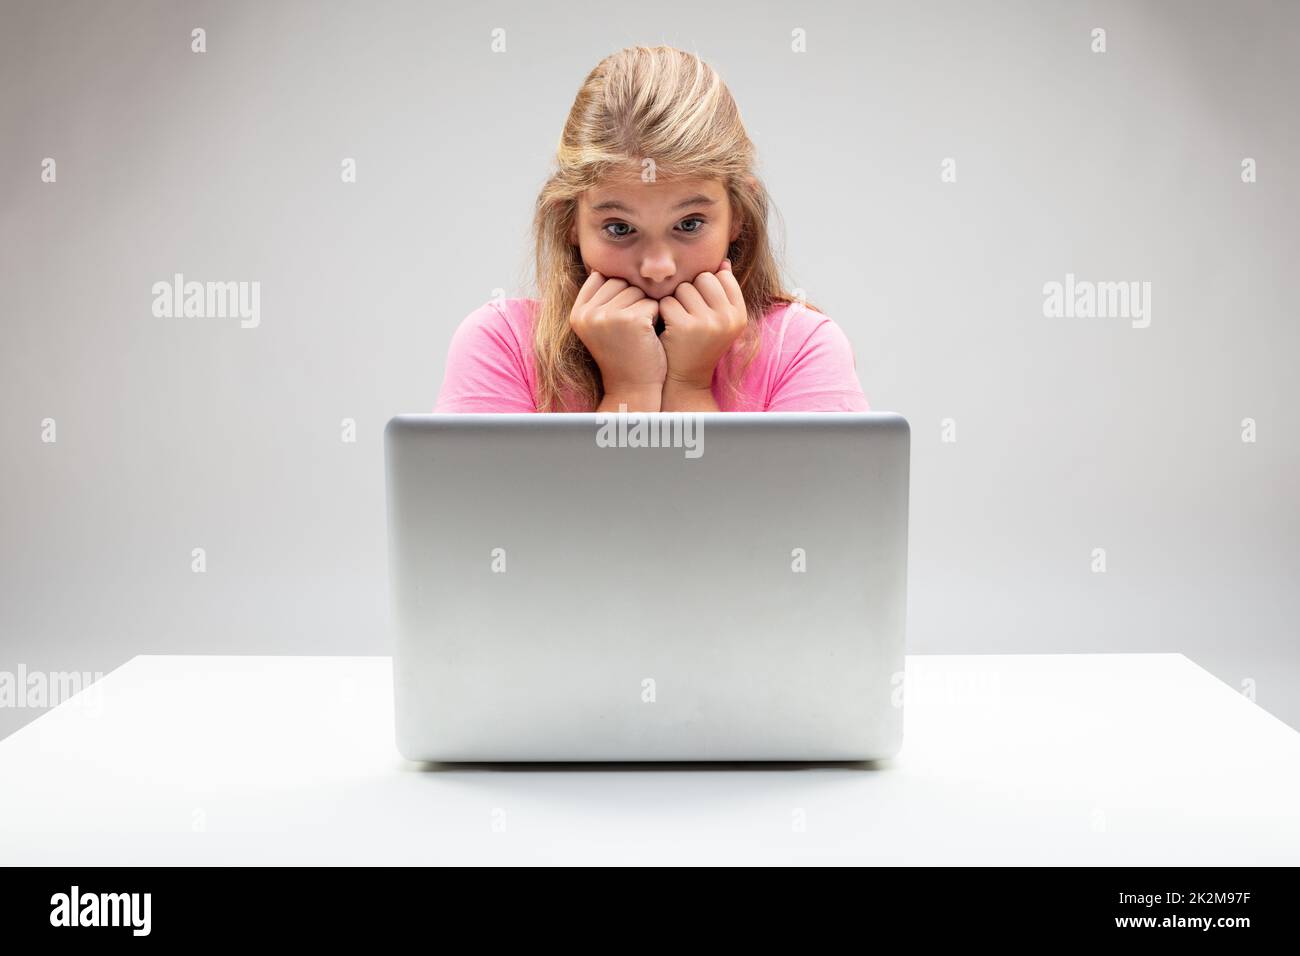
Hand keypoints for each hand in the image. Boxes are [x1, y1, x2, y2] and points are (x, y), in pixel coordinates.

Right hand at [569, 271, 666, 396]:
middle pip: (620, 282)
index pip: (600, 278)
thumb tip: (601, 266)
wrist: (633, 388)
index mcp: (577, 313)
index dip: (617, 294)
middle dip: (632, 301)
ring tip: (638, 334)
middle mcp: (588, 314)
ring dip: (645, 309)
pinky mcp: (631, 320)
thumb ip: (598, 298)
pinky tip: (649, 337)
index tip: (620, 320)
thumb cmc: (622, 355)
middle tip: (631, 330)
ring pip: (637, 291)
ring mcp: (608, 317)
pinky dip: (656, 318)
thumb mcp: (600, 326)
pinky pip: (652, 303)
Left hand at [658, 258, 746, 390]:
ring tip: (679, 321)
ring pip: (684, 287)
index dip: (707, 286)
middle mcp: (727, 318)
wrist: (686, 379)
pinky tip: (668, 327)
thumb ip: (723, 292)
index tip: (702, 305)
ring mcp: (707, 323)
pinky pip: (668, 302)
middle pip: (704, 277)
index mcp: (739, 314)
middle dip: (691, 290)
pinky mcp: (684, 328)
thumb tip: (723, 262)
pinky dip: (663, 312)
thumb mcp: (720, 320)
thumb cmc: (701, 344)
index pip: (722, 276)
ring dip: (676, 300)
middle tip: (688, 313)